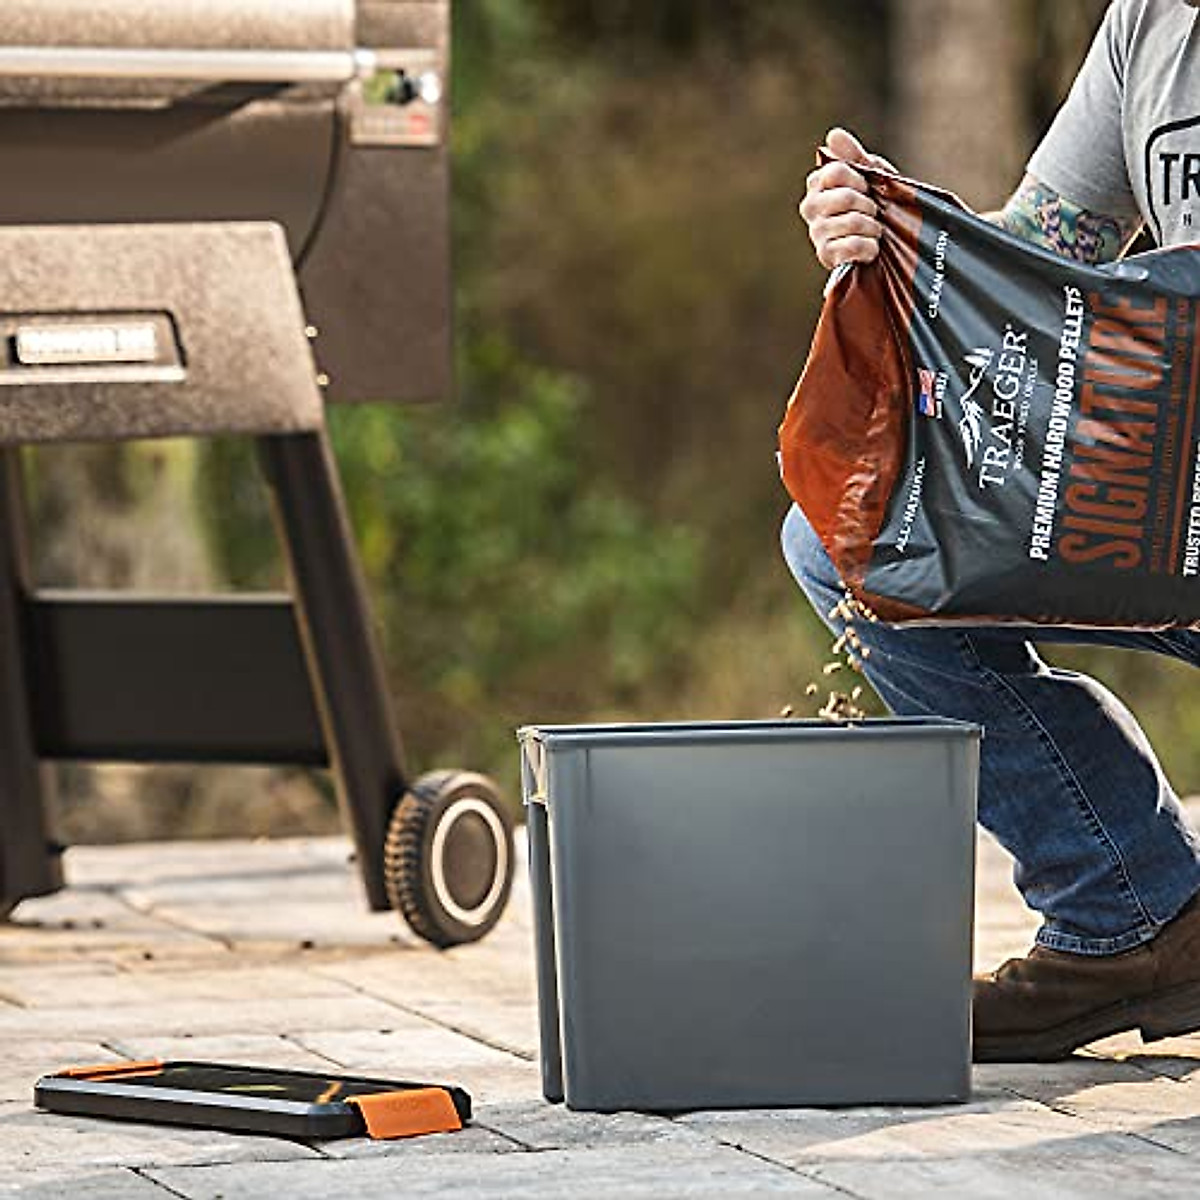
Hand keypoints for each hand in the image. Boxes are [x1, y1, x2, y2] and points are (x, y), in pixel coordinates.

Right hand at [798, 128, 895, 269]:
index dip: (860, 179)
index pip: (836, 171)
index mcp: (818, 183)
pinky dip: (869, 247)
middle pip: (846, 197)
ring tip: (875, 231)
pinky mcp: (825, 256)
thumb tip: (833, 134)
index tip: (867, 188)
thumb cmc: (876, 207)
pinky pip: (852, 245)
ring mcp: (816, 233)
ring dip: (873, 227)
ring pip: (852, 221)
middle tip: (874, 213)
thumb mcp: (871, 177)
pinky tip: (871, 249)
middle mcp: (811, 207)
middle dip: (869, 205)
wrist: (889, 246)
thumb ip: (854, 156)